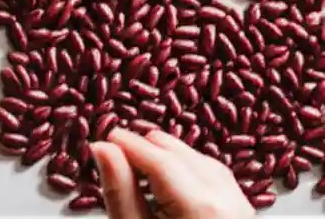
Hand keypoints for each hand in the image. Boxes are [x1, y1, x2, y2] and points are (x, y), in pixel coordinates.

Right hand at [91, 128, 254, 218]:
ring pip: (199, 159)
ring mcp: (243, 204)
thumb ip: (120, 192)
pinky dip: (188, 168)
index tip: (103, 137)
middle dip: (146, 149)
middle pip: (180, 153)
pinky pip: (215, 174)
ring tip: (138, 166)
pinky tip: (169, 178)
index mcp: (202, 208)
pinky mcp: (244, 209)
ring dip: (166, 157)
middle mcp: (230, 201)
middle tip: (115, 155)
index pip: (159, 159)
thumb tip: (102, 148)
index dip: (126, 144)